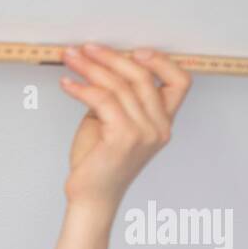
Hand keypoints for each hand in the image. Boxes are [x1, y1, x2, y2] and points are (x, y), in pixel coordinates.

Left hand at [58, 43, 191, 209]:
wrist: (91, 199)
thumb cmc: (98, 165)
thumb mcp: (112, 125)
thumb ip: (116, 100)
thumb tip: (100, 68)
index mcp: (162, 123)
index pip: (180, 82)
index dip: (160, 61)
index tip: (133, 50)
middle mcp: (159, 127)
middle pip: (142, 77)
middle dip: (110, 57)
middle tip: (84, 49)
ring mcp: (144, 133)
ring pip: (120, 85)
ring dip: (91, 68)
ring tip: (70, 59)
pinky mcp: (123, 138)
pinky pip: (103, 100)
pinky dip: (82, 88)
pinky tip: (67, 84)